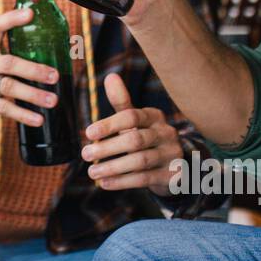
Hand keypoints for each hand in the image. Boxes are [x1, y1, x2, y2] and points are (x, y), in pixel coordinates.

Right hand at [0, 9, 61, 134]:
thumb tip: (57, 56)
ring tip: (52, 100)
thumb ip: (15, 58)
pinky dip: (22, 114)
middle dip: (34, 69)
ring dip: (33, 94)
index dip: (12, 19)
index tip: (31, 13)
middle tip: (55, 76)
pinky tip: (38, 119)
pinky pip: (3, 108)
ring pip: (7, 86)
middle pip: (8, 63)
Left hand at [81, 73, 182, 193]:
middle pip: (135, 140)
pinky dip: (123, 181)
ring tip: (92, 172)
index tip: (88, 133)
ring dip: (112, 168)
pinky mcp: (172, 175)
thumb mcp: (135, 120)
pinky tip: (105, 183)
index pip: (132, 116)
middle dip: (107, 148)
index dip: (109, 124)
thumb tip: (110, 76)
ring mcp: (171, 155)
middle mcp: (166, 133)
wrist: (175, 164)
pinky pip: (145, 178)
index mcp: (154, 116)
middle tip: (85, 154)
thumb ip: (122, 102)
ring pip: (140, 161)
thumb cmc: (146, 137)